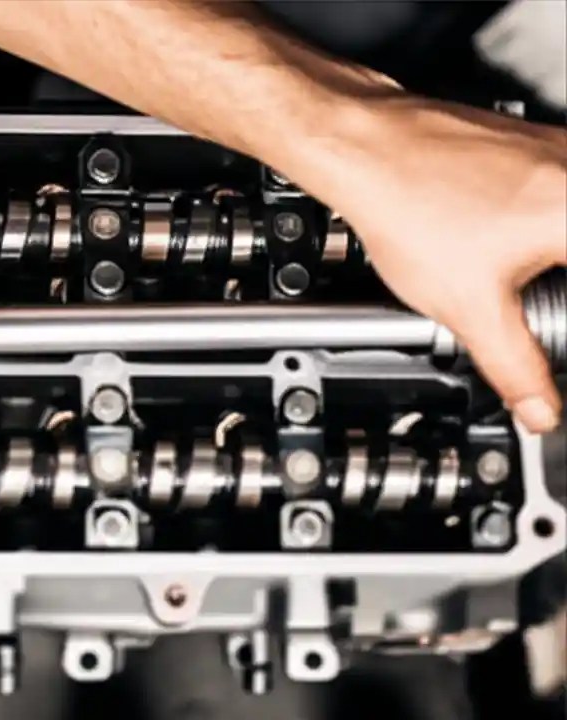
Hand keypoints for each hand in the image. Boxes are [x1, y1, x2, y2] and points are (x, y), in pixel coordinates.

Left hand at [322, 100, 566, 431]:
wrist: (362, 149)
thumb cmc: (407, 206)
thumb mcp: (468, 308)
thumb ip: (516, 367)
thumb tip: (542, 410)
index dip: (563, 317)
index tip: (552, 327)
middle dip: (555, 288)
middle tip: (536, 309)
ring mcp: (561, 151)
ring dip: (551, 261)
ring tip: (513, 277)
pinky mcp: (535, 146)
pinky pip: (561, 194)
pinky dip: (549, 226)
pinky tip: (509, 245)